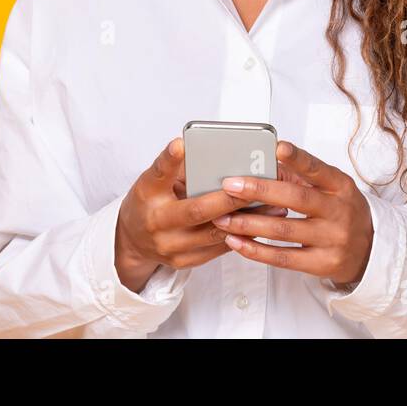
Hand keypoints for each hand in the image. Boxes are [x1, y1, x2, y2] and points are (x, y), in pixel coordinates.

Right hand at [114, 137, 289, 291]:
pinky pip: (218, 248)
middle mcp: (157, 222)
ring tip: (274, 206)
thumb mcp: (154, 179)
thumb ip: (176, 166)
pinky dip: (241, 235)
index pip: (158, 173)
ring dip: (246, 219)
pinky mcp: (185, 261)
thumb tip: (206, 147)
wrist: (133, 240)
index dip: (170, 159)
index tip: (181, 144)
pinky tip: (261, 224)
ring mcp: (171, 246)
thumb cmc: (149, 201)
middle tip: (257, 185)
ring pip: (214, 233)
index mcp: (148, 194)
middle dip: (230, 199)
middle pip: (196, 210)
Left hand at [208, 140, 373, 286]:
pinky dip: (256, 250)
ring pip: (284, 230)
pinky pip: (283, 258)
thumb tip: (264, 163)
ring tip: (223, 217)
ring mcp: (332, 239)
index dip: (298, 159)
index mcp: (341, 186)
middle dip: (259, 190)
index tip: (278, 147)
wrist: (371, 249)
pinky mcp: (322, 263)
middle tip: (230, 185)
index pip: (317, 169)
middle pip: (296, 199)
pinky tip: (236, 242)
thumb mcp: (332, 188)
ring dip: (249, 224)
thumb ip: (302, 176)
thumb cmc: (343, 211)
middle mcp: (338, 211)